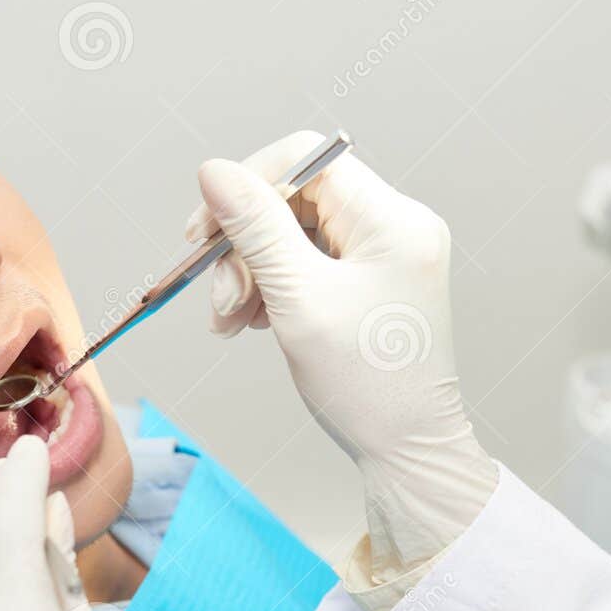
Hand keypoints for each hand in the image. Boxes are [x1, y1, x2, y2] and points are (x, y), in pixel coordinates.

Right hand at [185, 131, 498, 610]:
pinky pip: (310, 261)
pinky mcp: (374, 280)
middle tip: (217, 295)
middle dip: (245, 243)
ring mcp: (387, 253)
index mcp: (393, 220)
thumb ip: (255, 229)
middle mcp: (397, 226)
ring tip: (231, 320)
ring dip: (252, 270)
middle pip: (296, 197)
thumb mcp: (298, 300)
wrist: (407, 451)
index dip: (245, 186)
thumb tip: (213, 171)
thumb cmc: (367, 387)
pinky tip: (253, 319)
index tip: (203, 233)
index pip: (305, 160)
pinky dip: (274, 285)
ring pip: (296, 232)